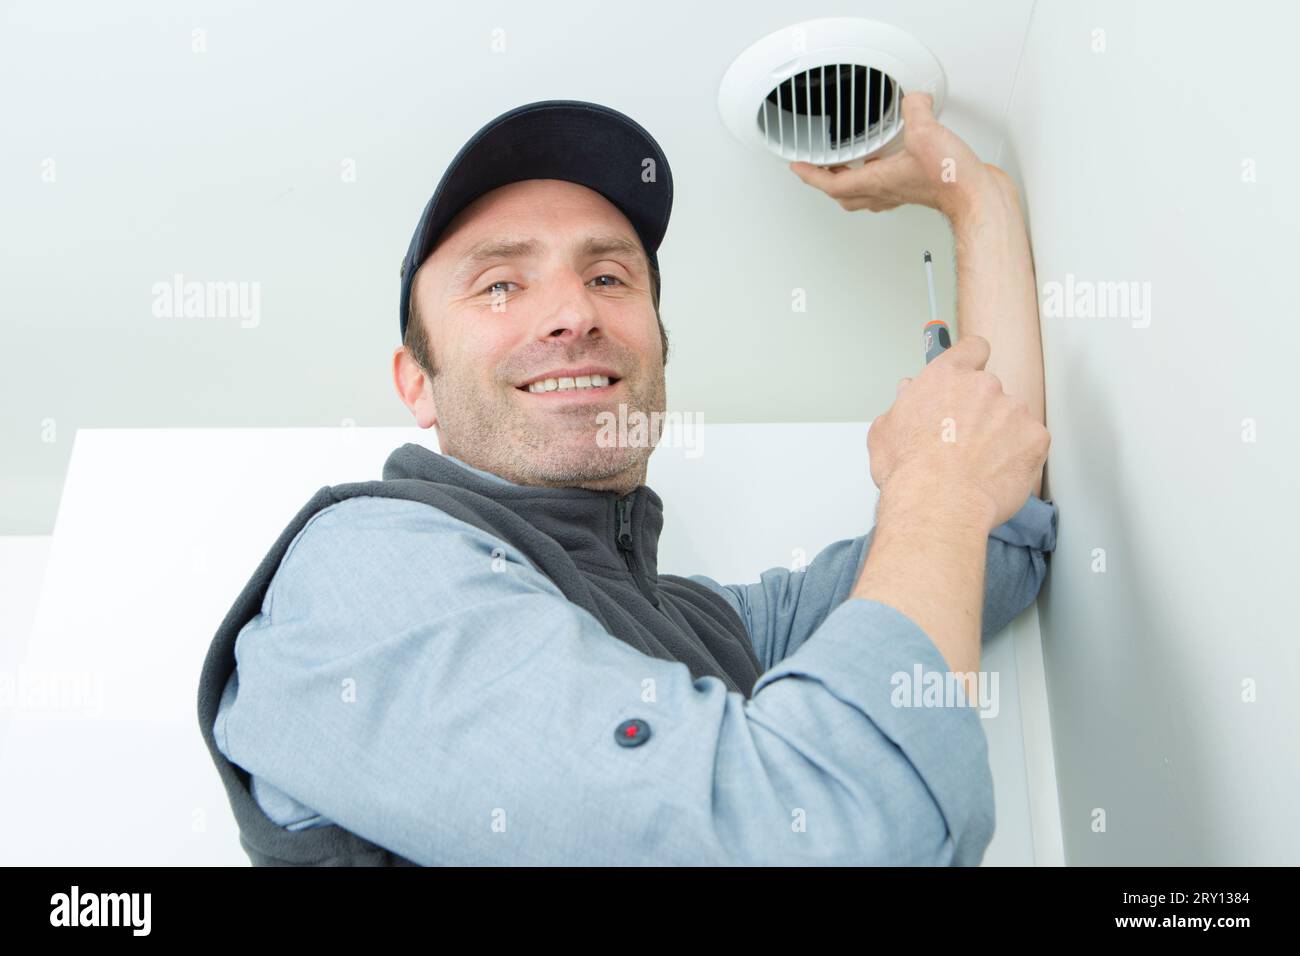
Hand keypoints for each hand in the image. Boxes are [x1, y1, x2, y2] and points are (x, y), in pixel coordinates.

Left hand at [788, 91, 995, 220]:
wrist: (978, 197)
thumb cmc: (951, 179)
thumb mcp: (926, 132)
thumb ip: (914, 109)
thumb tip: (913, 99)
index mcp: (877, 181)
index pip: (831, 183)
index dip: (810, 175)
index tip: (796, 167)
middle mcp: (885, 192)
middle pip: (844, 194)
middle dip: (827, 181)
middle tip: (818, 169)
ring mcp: (901, 194)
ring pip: (863, 196)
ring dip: (849, 183)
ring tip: (845, 167)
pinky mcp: (917, 191)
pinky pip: (886, 190)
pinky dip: (877, 179)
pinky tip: (888, 165)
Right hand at [866, 335, 1050, 529]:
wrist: (939, 503)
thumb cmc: (909, 471)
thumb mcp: (885, 431)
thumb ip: (903, 404)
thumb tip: (909, 395)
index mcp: (946, 377)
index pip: (972, 349)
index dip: (972, 360)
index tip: (971, 372)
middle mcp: (983, 385)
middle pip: (990, 390)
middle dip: (981, 412)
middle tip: (964, 441)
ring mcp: (1013, 409)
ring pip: (1011, 418)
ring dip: (1000, 435)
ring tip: (979, 465)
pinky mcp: (1035, 437)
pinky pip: (1030, 442)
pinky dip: (1018, 456)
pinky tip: (997, 474)